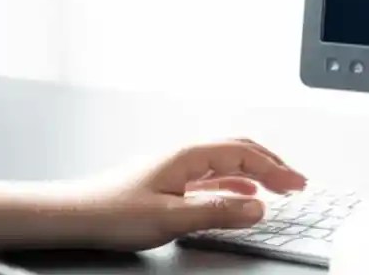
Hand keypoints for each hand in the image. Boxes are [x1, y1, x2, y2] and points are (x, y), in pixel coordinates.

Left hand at [68, 139, 306, 250]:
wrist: (71, 216)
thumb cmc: (113, 213)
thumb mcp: (171, 217)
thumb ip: (218, 213)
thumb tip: (259, 208)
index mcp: (190, 156)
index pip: (244, 155)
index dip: (275, 169)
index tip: (297, 185)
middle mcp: (187, 156)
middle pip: (240, 152)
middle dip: (272, 165)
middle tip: (297, 183)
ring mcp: (178, 168)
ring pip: (228, 164)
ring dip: (257, 175)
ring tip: (277, 189)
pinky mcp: (170, 183)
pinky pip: (214, 178)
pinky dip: (237, 185)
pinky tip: (242, 198)